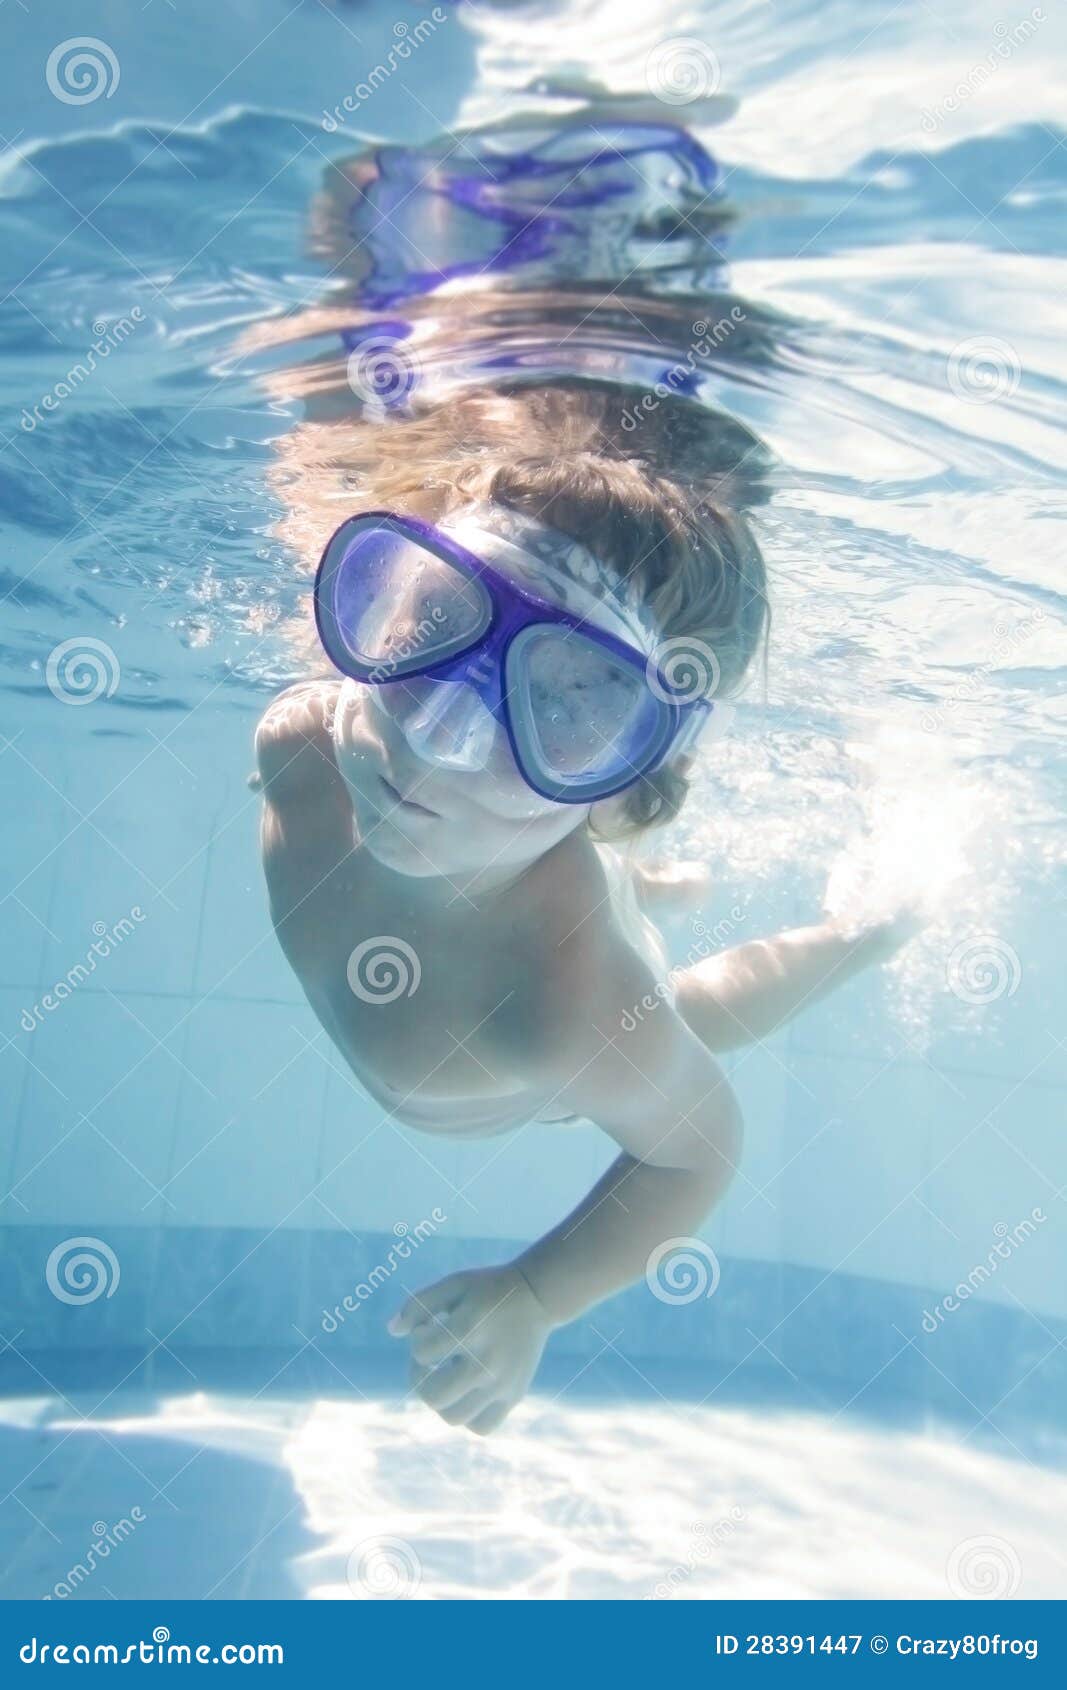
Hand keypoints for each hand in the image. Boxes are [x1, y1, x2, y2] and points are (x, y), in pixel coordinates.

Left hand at [388, 1264, 551, 1435]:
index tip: (430, 1325)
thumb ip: (417, 1304)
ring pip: (454, 1417)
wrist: (537, 1296)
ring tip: (445, 1375)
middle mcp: (488, 1361)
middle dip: (419, 1377)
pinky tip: (465, 1390)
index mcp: (472, 1328)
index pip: (422, 1352)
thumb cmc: (488, 1289)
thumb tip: (392, 1331)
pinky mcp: (514, 1395)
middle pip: (434, 1396)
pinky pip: (481, 1426)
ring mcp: (503, 1383)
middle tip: (427, 1360)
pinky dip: (466, 1415)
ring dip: (439, 1398)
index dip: (417, 1338)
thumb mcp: (453, 1285)